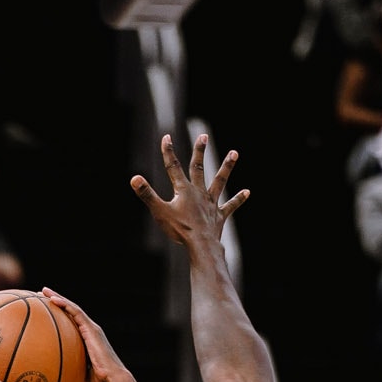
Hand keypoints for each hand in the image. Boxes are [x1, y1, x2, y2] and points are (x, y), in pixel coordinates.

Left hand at [39, 288, 138, 381]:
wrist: (112, 378)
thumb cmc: (99, 380)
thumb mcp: (81, 372)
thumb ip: (71, 367)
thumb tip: (57, 373)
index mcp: (88, 337)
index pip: (72, 320)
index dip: (60, 312)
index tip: (46, 307)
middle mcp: (90, 329)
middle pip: (71, 310)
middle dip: (57, 300)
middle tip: (42, 294)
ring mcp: (91, 327)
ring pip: (72, 308)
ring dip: (58, 298)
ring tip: (44, 291)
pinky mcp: (91, 329)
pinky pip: (76, 313)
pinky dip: (64, 305)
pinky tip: (53, 300)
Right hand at [132, 132, 249, 252]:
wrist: (201, 245)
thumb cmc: (180, 230)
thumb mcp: (160, 212)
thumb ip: (147, 194)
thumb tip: (134, 178)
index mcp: (183, 190)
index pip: (173, 167)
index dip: (168, 152)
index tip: (166, 137)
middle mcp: (199, 193)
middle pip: (198, 168)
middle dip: (199, 152)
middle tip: (203, 136)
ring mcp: (210, 203)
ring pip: (219, 182)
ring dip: (226, 167)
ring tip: (234, 153)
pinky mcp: (218, 216)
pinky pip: (230, 206)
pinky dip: (238, 199)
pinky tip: (247, 192)